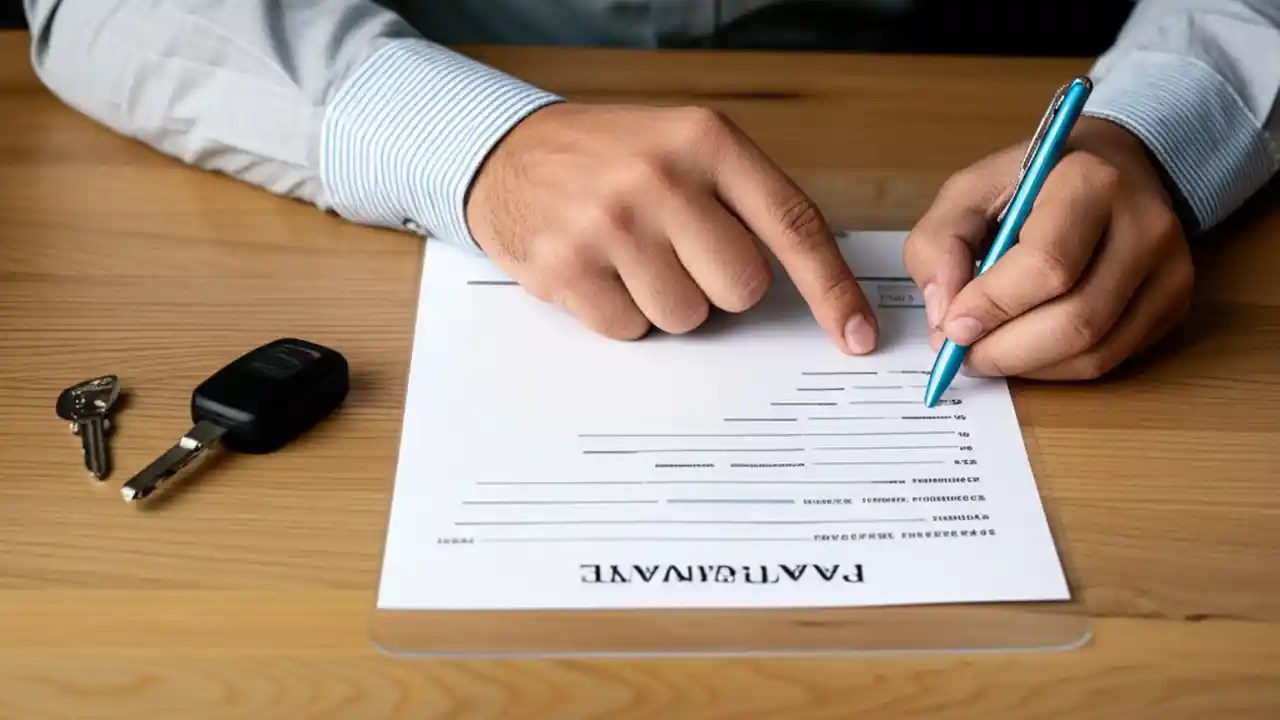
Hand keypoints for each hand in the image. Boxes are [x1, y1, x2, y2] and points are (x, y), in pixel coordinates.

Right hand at [465, 103, 878, 353]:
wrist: (508, 154)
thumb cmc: (611, 158)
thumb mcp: (684, 146)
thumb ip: (744, 200)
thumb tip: (817, 286)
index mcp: (706, 140)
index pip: (793, 226)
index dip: (832, 289)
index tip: (856, 333)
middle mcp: (660, 176)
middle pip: (742, 288)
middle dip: (718, 286)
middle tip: (679, 252)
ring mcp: (609, 223)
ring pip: (686, 318)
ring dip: (665, 301)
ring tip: (630, 256)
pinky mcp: (566, 267)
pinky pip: (629, 330)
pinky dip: (619, 312)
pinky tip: (599, 270)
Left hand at [903, 117, 1193, 379]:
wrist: (1114, 164)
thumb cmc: (1034, 180)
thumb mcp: (970, 190)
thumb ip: (940, 244)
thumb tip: (946, 317)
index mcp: (1091, 182)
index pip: (1047, 265)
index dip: (993, 306)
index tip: (951, 327)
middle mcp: (1144, 226)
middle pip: (1076, 321)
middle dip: (1005, 350)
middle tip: (961, 353)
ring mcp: (1169, 270)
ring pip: (1094, 351)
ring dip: (1026, 366)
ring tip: (986, 351)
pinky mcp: (1172, 303)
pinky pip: (1109, 359)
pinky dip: (1055, 368)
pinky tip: (1025, 349)